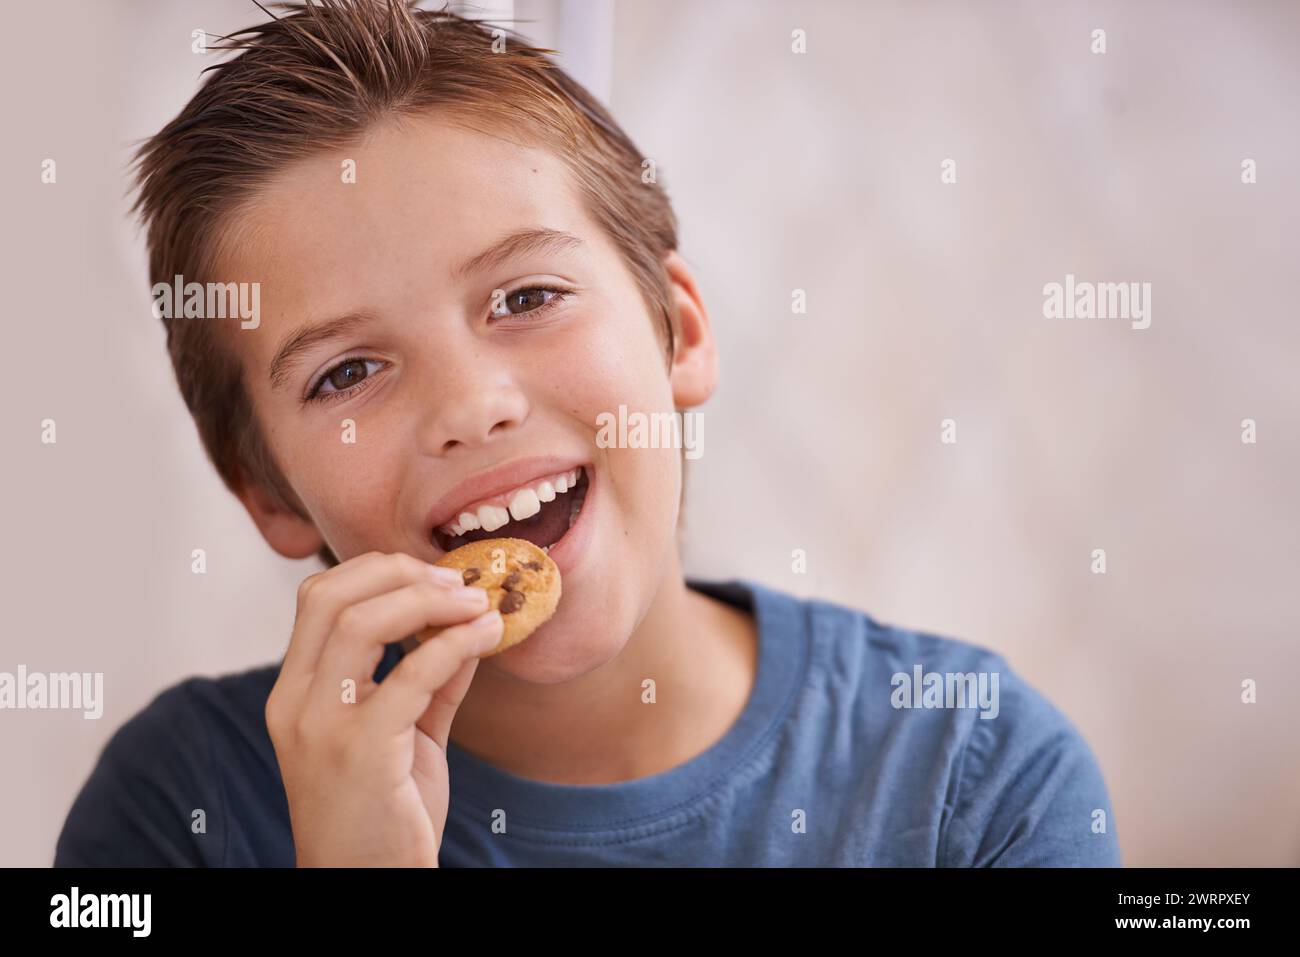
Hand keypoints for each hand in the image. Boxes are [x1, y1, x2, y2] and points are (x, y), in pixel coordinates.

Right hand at [265, 551, 501, 866]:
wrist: (369, 887)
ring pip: (361, 622)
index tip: (433, 576)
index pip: (318, 598)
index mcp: (295, 693)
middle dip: (399, 571)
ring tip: (478, 603)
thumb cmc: (384, 815)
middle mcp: (295, 703)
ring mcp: (321, 727)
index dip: (377, 571)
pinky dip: (454, 644)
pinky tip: (487, 636)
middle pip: (330, 595)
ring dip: (430, 600)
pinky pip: (410, 675)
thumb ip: (430, 681)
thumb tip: (468, 625)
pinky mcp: (360, 751)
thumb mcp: (406, 736)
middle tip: (456, 581)